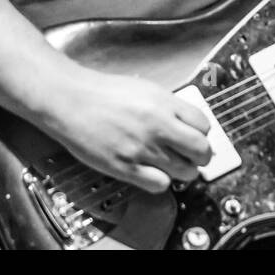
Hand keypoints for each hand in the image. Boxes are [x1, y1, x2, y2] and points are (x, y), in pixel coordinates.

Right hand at [40, 66, 212, 194]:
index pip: (204, 125)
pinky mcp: (125, 167)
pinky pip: (161, 185)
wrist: (69, 100)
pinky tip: (151, 172)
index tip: (196, 137)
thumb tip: (187, 123)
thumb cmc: (102, 93)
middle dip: (201, 156)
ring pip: (185, 171)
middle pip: (201, 150)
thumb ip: (167, 106)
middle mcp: (157, 125)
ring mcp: (142, 148)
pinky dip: (161, 182)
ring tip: (171, 165)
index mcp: (163, 103)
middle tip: (193, 157)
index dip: (202, 133)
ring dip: (183, 171)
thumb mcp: (143, 89)